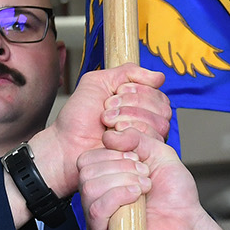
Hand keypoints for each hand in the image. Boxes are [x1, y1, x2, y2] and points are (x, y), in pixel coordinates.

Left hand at [24, 64, 169, 202]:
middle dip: (131, 105)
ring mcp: (146, 142)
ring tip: (107, 124)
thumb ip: (128, 72)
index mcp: (140, 105)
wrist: (66, 144)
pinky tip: (112, 138)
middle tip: (106, 111)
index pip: (158, 93)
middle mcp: (147, 123)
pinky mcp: (142, 157)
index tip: (114, 94)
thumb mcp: (98, 82)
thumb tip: (160, 76)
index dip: (136, 91)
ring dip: (129, 119)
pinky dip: (129, 135)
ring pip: (160, 125)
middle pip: (163, 108)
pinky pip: (152, 142)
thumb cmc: (78, 117)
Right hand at [78, 132, 229, 229]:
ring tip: (144, 186)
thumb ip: (136, 138)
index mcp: (105, 178)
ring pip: (89, 188)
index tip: (138, 159)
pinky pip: (96, 210)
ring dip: (122, 181)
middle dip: (120, 166)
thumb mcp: (159, 153)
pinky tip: (137, 196)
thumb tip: (109, 135)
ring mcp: (98, 217)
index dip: (112, 153)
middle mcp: (98, 197)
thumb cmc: (176, 196)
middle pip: (86, 170)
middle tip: (145, 174)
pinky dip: (118, 196)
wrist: (189, 225)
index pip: (88, 158)